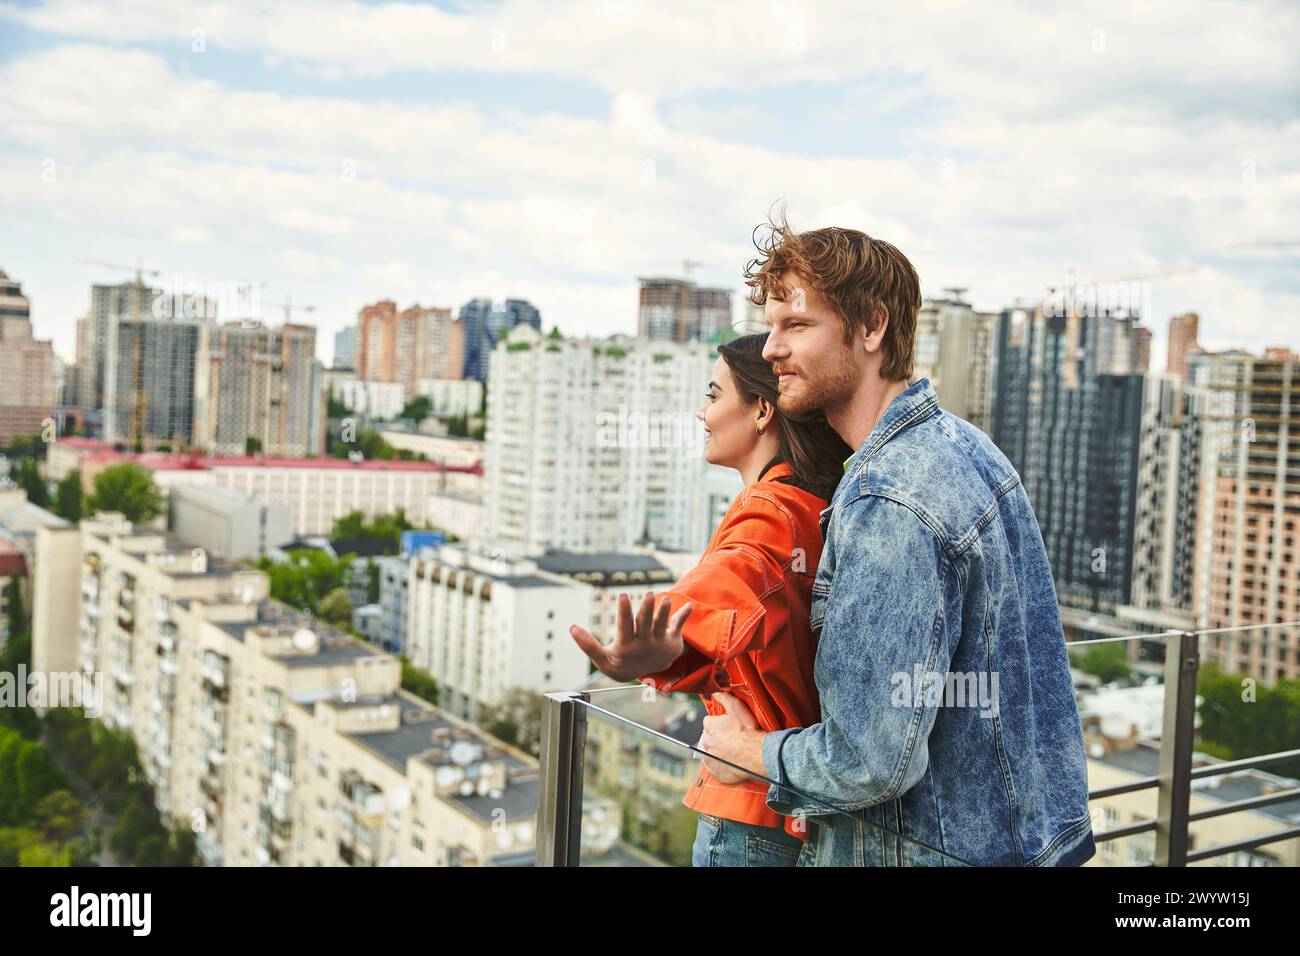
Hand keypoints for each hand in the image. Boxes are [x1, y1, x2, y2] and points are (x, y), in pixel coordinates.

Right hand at [569, 591, 692, 681]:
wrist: (644, 677)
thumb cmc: (619, 663)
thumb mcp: (602, 658)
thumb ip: (587, 644)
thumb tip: (571, 627)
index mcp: (627, 646)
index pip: (626, 626)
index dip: (625, 612)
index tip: (623, 596)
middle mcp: (644, 644)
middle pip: (646, 624)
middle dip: (647, 610)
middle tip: (649, 594)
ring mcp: (659, 643)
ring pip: (662, 626)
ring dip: (665, 613)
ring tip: (667, 599)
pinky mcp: (672, 642)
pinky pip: (679, 627)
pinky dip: (684, 617)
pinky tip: (690, 605)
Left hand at [699, 691, 766, 783]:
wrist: (756, 754)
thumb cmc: (747, 732)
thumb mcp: (737, 708)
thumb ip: (724, 697)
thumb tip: (714, 691)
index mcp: (710, 727)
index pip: (709, 722)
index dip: (719, 723)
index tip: (727, 726)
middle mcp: (706, 743)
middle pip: (709, 737)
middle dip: (717, 737)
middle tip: (731, 738)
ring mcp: (710, 759)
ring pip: (710, 753)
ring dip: (718, 751)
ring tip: (732, 751)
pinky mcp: (715, 772)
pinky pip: (714, 768)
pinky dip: (720, 765)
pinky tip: (730, 762)